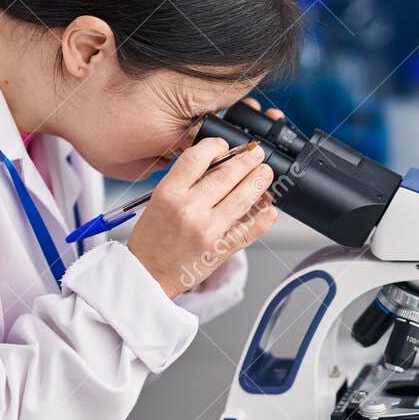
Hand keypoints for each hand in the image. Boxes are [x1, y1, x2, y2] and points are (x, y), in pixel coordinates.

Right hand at [126, 136, 276, 298]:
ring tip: (266, 174)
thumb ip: (184, 183)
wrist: (148, 273)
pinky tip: (270, 210)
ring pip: (242, 198)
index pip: (197, 158)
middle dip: (247, 161)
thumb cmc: (152, 239)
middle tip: (257, 155)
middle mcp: (189, 208)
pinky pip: (248, 230)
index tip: (225, 146)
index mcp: (169, 192)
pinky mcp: (220, 248)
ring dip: (258, 183)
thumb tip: (217, 165)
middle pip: (226, 175)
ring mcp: (207, 229)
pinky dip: (263, 220)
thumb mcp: (158, 201)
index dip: (216, 146)